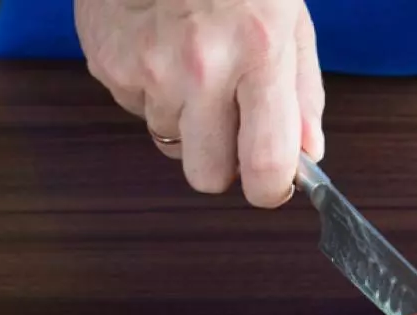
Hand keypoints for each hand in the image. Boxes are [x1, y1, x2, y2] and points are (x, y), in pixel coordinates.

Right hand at [74, 0, 324, 207]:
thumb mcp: (290, 23)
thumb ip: (303, 96)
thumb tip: (309, 156)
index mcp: (258, 54)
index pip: (264, 161)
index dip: (269, 189)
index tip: (271, 186)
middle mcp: (200, 67)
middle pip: (206, 175)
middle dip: (222, 163)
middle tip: (231, 127)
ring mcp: (147, 66)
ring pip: (170, 142)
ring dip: (186, 119)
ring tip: (194, 65)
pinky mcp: (108, 62)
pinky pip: (137, 110)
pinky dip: (152, 91)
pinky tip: (162, 48)